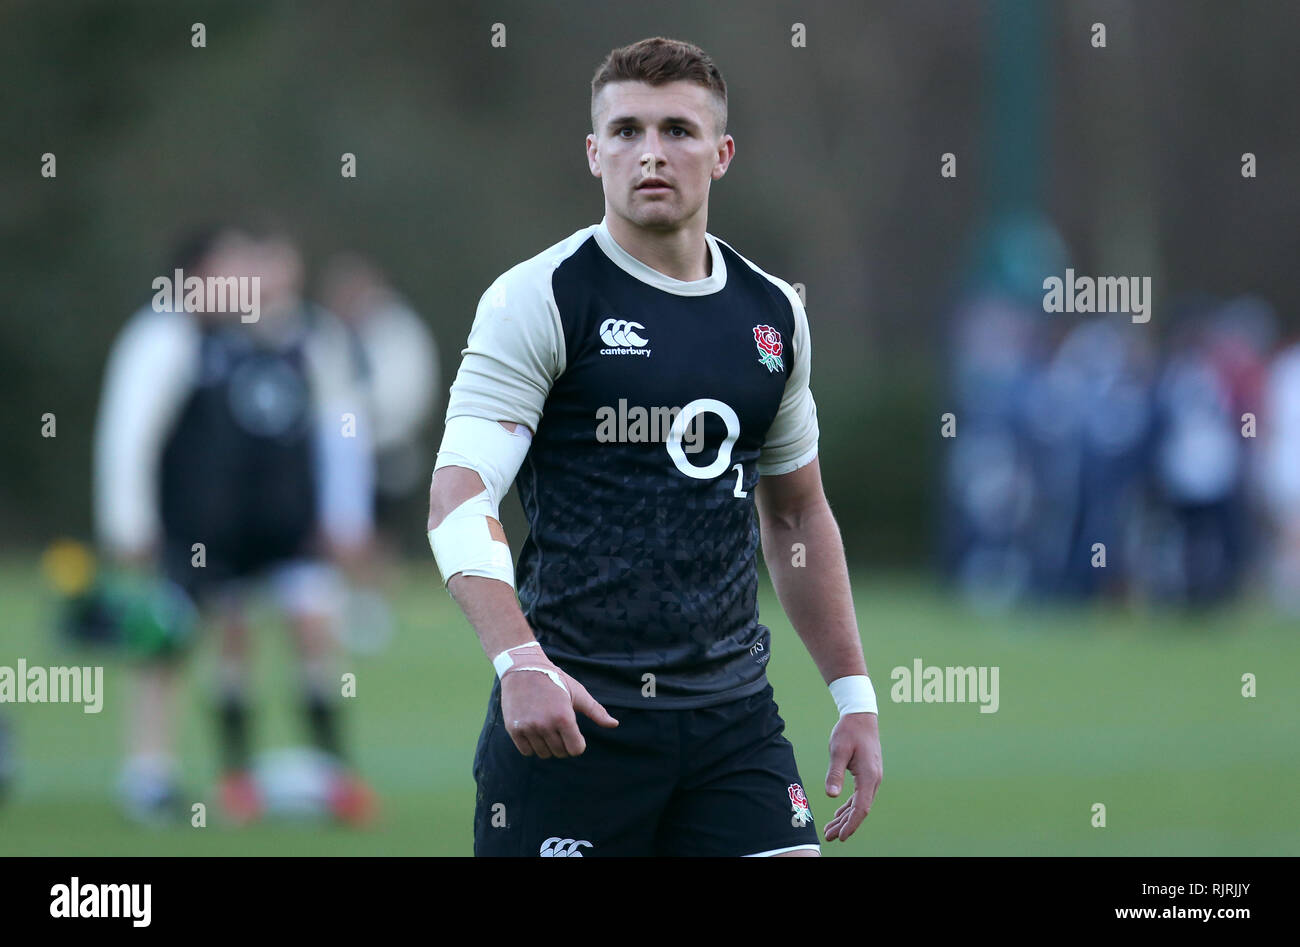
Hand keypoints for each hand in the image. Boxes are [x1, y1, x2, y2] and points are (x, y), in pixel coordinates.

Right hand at [499, 650, 618, 758]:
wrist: (523, 669)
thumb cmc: (555, 680)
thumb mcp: (578, 693)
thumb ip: (596, 711)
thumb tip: (615, 724)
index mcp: (564, 717)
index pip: (576, 749)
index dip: (577, 744)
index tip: (573, 734)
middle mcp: (545, 725)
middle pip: (560, 753)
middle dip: (562, 744)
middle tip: (558, 728)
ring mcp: (528, 728)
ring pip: (543, 754)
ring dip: (547, 746)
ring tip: (545, 728)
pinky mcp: (513, 729)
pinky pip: (526, 751)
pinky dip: (531, 746)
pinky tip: (534, 731)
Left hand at [823, 712, 881, 841]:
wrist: (861, 717)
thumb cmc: (849, 731)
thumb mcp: (838, 751)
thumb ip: (835, 773)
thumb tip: (832, 795)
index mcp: (869, 776)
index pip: (861, 807)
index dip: (851, 823)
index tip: (841, 836)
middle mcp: (874, 780)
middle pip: (860, 809)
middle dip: (845, 825)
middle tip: (829, 836)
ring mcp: (872, 778)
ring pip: (859, 803)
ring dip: (846, 817)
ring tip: (830, 829)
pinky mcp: (867, 774)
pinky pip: (859, 796)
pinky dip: (849, 806)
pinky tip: (839, 814)